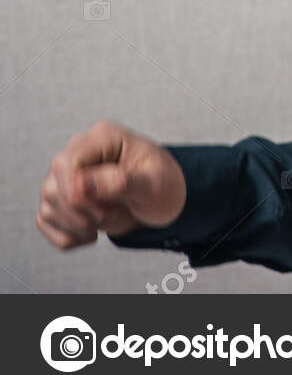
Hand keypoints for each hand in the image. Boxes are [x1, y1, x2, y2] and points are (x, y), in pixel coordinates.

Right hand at [37, 120, 185, 248]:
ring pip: (49, 204)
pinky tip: (91, 235)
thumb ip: (121, 181)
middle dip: (82, 212)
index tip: (104, 212)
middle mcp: (80, 152)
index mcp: (105, 138)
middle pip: (54, 186)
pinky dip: (67, 236)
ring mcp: (67, 175)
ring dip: (78, 224)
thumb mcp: (153, 183)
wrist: (163, 201)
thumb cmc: (163, 185)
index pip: (68, 162)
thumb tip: (82, 184)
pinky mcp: (61, 198)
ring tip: (109, 219)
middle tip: (112, 215)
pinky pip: (45, 221)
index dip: (77, 192)